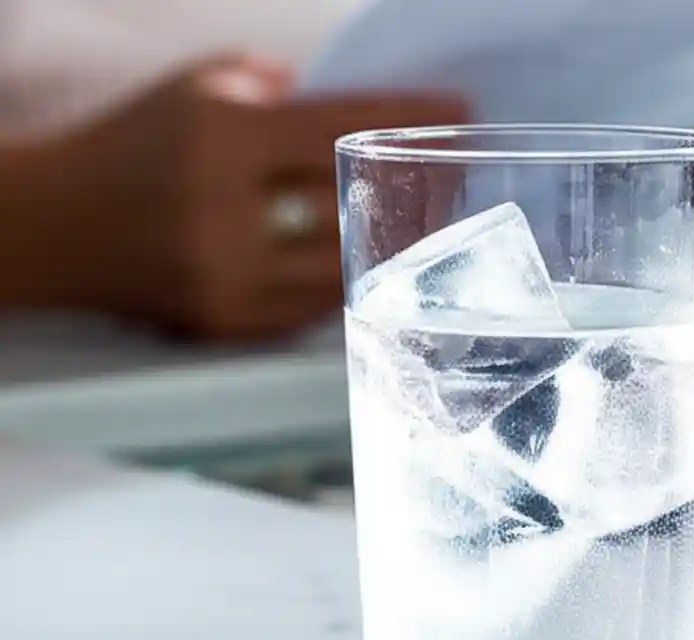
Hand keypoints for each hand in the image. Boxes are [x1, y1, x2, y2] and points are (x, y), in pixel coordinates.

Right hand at [51, 53, 467, 339]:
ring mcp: (228, 278)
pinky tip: (383, 261)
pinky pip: (315, 306)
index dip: (409, 120)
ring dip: (399, 242)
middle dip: (419, 185)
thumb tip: (353, 107)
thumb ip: (273, 85)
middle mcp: (227, 214)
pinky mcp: (227, 323)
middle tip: (459, 172)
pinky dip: (353, 279)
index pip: (340, 129)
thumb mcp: (194, 88)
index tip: (462, 112)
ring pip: (346, 264)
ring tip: (437, 219)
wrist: (55, 227)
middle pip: (356, 202)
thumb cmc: (134, 144)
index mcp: (221, 143)